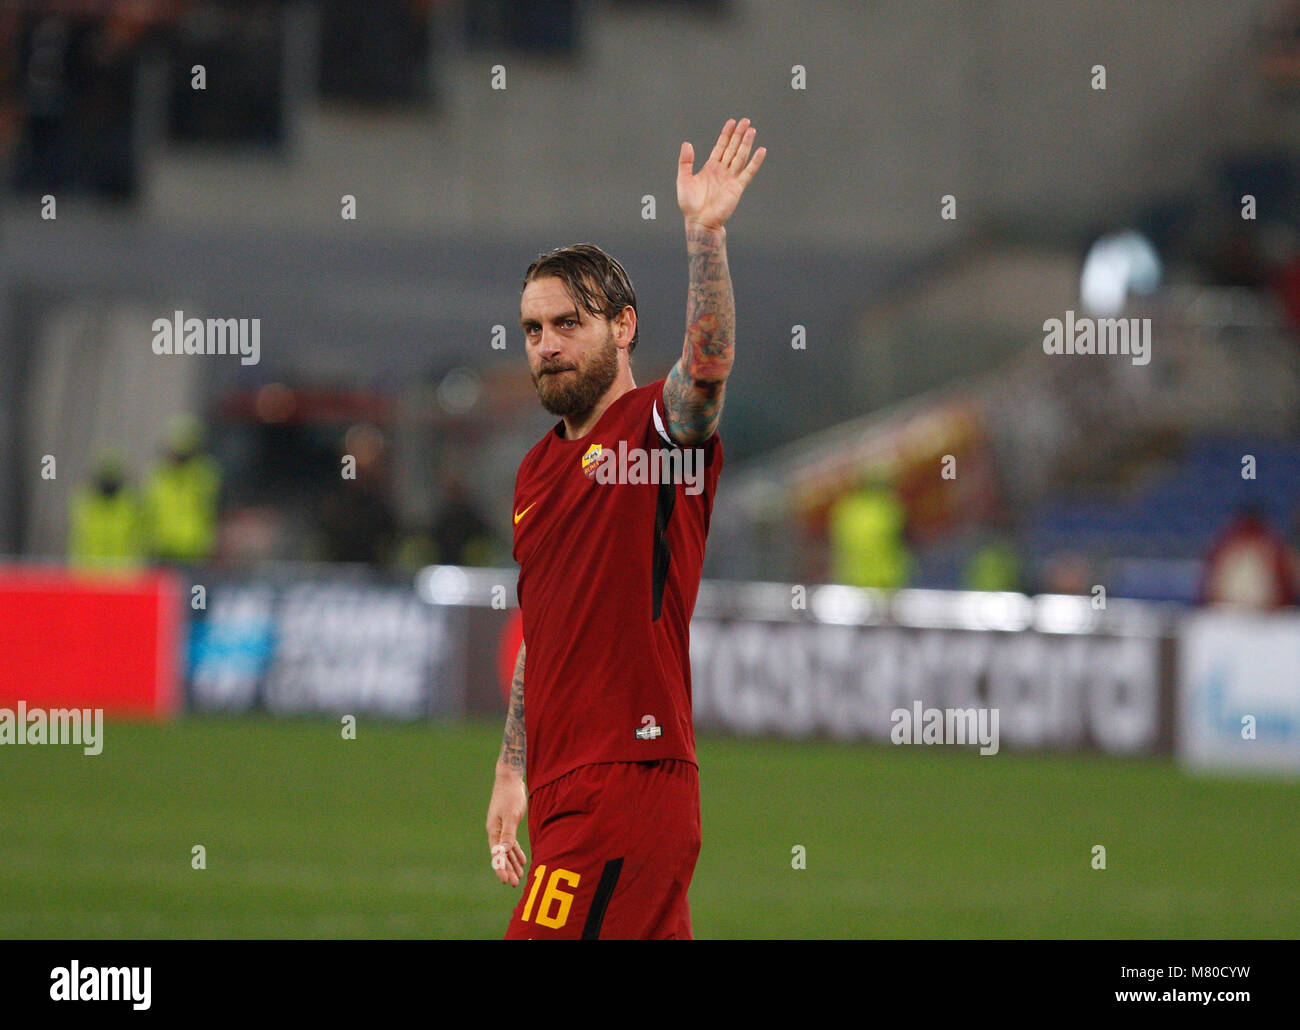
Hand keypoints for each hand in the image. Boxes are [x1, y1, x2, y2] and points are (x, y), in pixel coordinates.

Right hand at [486, 772, 527, 886]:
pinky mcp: (508, 824)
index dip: (501, 868)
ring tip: (518, 877)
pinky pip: (511, 842)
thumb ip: (508, 833)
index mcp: (494, 831)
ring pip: (507, 850)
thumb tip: (504, 850)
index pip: (497, 855)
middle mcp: (495, 831)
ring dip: (512, 863)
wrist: (509, 779)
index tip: (504, 881)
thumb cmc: (510, 796)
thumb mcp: (511, 815)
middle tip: (513, 884)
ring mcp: (501, 828)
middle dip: (507, 869)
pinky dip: (516, 852)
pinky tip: (522, 860)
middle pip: (501, 855)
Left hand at [677, 117, 766, 230]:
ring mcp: (731, 178)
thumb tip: (686, 143)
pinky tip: (761, 151)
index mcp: (710, 167)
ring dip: (746, 143)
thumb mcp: (683, 179)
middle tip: (746, 121)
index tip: (732, 122)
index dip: (726, 134)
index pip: (720, 146)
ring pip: (740, 156)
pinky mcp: (737, 187)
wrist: (700, 221)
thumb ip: (685, 161)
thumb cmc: (690, 204)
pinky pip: (748, 172)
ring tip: (752, 130)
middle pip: (732, 148)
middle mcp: (722, 171)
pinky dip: (755, 162)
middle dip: (739, 134)